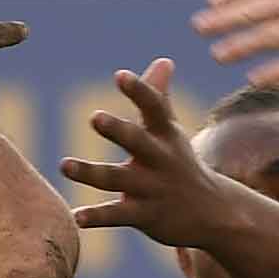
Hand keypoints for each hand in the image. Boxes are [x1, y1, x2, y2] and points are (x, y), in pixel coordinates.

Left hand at [59, 59, 244, 242]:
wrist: (214, 214)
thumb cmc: (181, 165)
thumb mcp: (172, 131)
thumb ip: (159, 97)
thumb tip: (163, 60)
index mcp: (165, 134)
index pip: (154, 108)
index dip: (139, 91)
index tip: (120, 75)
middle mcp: (160, 159)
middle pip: (137, 141)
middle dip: (117, 129)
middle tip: (95, 117)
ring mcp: (152, 188)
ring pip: (117, 179)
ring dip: (91, 172)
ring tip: (64, 165)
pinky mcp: (146, 215)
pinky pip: (117, 215)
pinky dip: (97, 217)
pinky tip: (76, 217)